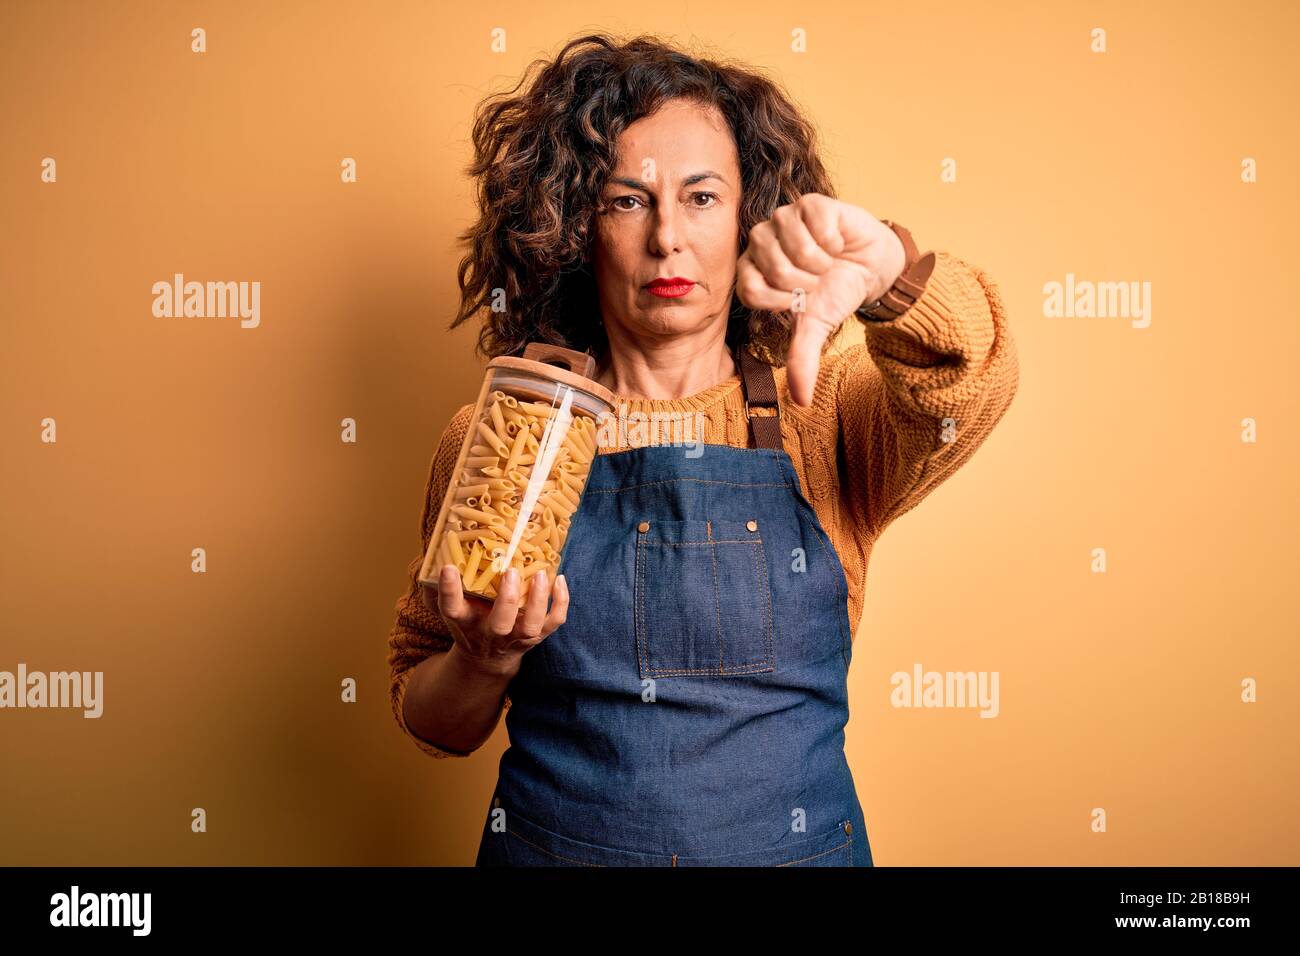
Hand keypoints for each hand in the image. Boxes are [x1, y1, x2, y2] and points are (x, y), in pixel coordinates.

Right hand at [422, 563, 568, 676]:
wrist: (487, 658)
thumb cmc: (471, 621)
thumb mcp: (456, 607)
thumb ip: (450, 585)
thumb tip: (442, 547)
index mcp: (464, 621)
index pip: (451, 608)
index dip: (449, 589)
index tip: (449, 568)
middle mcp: (490, 632)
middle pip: (500, 623)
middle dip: (507, 599)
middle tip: (511, 572)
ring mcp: (516, 637)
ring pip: (531, 626)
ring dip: (538, 601)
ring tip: (541, 574)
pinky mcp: (537, 637)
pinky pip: (554, 623)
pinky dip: (561, 603)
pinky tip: (559, 579)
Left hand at [735, 194, 905, 406]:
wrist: (870, 268)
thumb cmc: (835, 293)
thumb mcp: (817, 328)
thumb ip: (802, 359)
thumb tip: (801, 402)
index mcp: (752, 271)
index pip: (750, 289)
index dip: (783, 300)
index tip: (802, 300)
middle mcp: (761, 242)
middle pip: (772, 267)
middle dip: (805, 282)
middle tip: (819, 280)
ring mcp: (783, 219)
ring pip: (792, 244)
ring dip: (820, 261)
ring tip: (828, 262)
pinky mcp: (810, 204)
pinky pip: (814, 222)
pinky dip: (832, 240)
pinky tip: (837, 242)